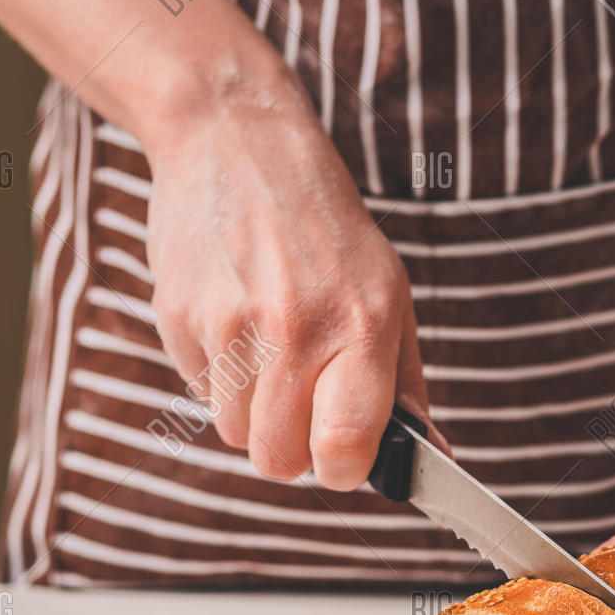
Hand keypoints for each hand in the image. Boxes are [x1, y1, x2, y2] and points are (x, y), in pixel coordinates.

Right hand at [142, 66, 433, 489]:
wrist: (238, 144)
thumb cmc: (327, 233)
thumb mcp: (389, 297)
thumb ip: (407, 388)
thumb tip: (436, 464)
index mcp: (361, 325)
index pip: (345, 445)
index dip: (342, 470)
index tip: (343, 459)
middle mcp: (296, 328)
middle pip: (278, 459)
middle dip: (290, 449)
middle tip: (301, 407)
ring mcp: (230, 322)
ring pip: (234, 434)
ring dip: (251, 414)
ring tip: (268, 352)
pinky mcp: (178, 316)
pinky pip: (198, 392)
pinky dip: (218, 377)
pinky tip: (234, 322)